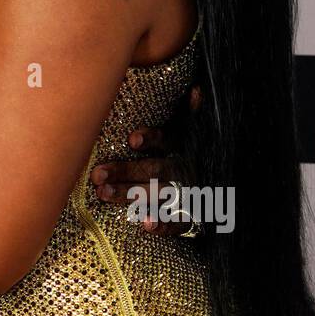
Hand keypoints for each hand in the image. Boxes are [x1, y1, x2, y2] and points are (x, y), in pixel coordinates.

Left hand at [91, 84, 203, 235]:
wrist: (217, 190)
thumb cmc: (189, 154)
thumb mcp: (190, 131)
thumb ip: (189, 113)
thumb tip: (197, 90)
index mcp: (180, 146)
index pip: (166, 140)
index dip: (151, 138)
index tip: (132, 140)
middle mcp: (182, 168)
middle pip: (154, 169)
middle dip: (125, 171)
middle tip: (97, 174)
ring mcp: (187, 192)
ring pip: (158, 194)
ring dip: (131, 195)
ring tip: (103, 194)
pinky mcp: (192, 215)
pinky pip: (179, 222)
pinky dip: (164, 224)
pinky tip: (145, 225)